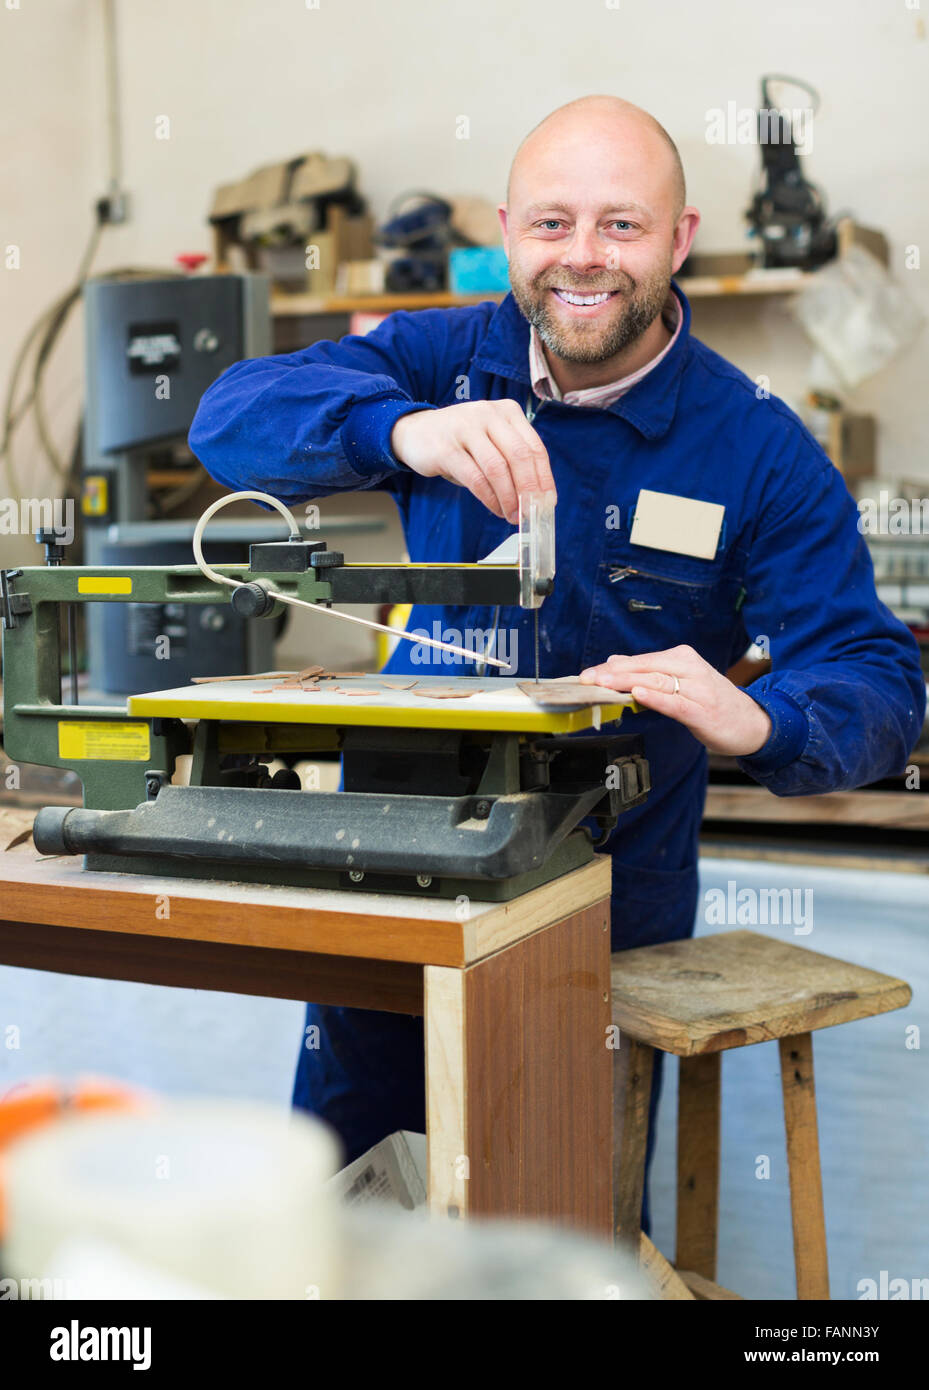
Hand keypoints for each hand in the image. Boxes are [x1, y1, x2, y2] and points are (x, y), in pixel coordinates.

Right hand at [390, 400, 555, 522]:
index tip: (547, 503)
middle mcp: (488, 414)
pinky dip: (489, 498)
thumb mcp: (490, 440)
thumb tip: (535, 497)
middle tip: (532, 514)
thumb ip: (512, 460)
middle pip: (519, 456)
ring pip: (498, 468)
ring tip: (512, 516)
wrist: (414, 432)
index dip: (544, 478)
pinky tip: (495, 508)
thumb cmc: (460, 442)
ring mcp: (466, 428)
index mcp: (507, 411)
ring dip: (509, 498)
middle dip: (529, 490)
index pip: (534, 447)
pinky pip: (475, 478)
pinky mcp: (446, 448)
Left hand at [579, 645, 772, 755]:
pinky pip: (674, 702)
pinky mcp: (702, 711)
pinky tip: (637, 693)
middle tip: (585, 678)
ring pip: (656, 681)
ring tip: (602, 683)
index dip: (611, 667)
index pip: (641, 660)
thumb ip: (650, 672)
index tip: (586, 674)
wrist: (753, 723)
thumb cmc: (712, 702)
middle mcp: (690, 669)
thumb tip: (614, 661)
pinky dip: (655, 697)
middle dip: (611, 673)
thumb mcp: (681, 682)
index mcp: (683, 658)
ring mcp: (697, 689)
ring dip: (625, 682)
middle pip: (644, 667)